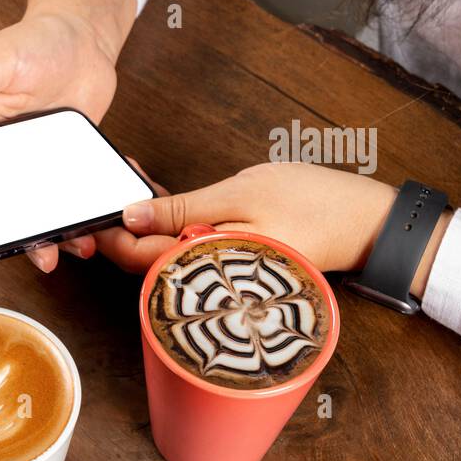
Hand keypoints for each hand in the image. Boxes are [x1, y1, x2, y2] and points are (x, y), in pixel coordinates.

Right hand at [0, 0, 136, 271]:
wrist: (85, 38)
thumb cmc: (34, 41)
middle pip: (1, 208)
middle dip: (18, 236)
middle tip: (39, 253)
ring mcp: (33, 166)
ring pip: (38, 211)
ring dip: (55, 234)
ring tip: (76, 247)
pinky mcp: (65, 167)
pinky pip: (70, 199)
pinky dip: (82, 215)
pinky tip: (96, 227)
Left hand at [95, 162, 449, 291]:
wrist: (369, 223)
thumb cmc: (313, 204)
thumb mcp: (238, 195)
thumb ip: (181, 210)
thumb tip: (130, 216)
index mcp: (205, 265)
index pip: (136, 258)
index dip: (108, 233)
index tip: (91, 206)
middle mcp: (209, 279)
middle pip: (145, 259)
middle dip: (121, 227)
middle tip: (115, 182)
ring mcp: (220, 273)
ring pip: (164, 254)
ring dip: (145, 224)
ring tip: (136, 183)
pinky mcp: (230, 262)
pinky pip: (188, 250)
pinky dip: (171, 227)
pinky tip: (163, 202)